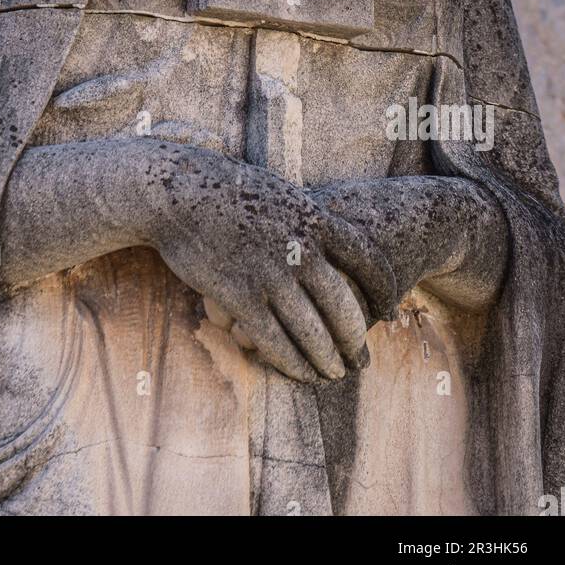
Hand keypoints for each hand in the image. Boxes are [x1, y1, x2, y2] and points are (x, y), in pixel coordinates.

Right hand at [141, 144, 395, 382]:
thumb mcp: (281, 194)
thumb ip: (310, 219)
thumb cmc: (228, 189)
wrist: (177, 191)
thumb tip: (336, 238)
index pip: (368, 261)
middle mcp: (300, 249)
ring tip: (334, 375)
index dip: (382, 292)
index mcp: (316, 218)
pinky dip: (293, 363)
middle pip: (343, 307)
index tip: (386, 311)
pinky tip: (302, 374)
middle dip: (355, 340)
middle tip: (360, 359)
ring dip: (327, 360)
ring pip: (313, 332)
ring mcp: (270, 274)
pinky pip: (275, 341)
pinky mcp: (240, 296)